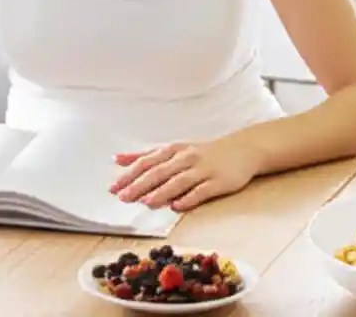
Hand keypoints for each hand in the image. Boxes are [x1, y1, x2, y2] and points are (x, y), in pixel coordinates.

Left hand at [108, 138, 262, 211]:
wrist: (241, 150)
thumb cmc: (202, 152)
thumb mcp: (173, 149)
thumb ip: (146, 155)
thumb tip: (117, 160)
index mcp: (172, 151)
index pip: (146, 162)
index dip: (129, 175)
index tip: (113, 188)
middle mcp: (185, 158)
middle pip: (159, 172)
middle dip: (140, 185)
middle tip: (123, 198)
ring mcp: (203, 169)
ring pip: (179, 181)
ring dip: (162, 192)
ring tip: (147, 202)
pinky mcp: (219, 181)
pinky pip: (202, 191)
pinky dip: (189, 198)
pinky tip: (177, 206)